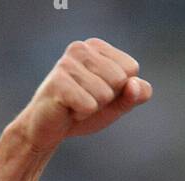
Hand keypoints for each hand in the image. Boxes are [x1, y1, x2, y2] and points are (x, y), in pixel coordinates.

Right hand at [17, 38, 151, 151]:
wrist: (49, 129)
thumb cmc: (84, 111)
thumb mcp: (116, 104)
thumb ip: (135, 95)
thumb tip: (134, 84)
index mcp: (97, 47)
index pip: (131, 68)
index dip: (120, 90)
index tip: (99, 93)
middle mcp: (81, 48)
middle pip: (119, 80)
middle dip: (107, 100)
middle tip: (86, 100)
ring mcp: (68, 63)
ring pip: (105, 94)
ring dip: (93, 108)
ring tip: (76, 105)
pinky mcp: (58, 82)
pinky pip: (89, 105)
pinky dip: (82, 115)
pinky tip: (68, 110)